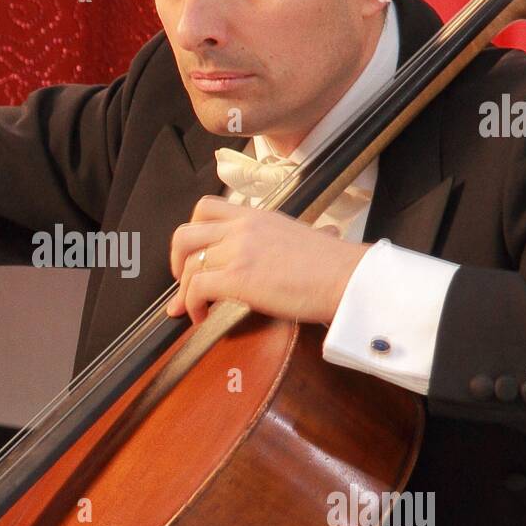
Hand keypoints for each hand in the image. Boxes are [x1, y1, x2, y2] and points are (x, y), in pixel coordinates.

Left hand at [167, 195, 370, 326]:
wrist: (350, 278)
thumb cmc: (336, 266)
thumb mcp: (305, 236)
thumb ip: (288, 238)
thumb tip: (309, 241)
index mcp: (257, 216)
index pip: (205, 208)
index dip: (191, 234)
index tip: (193, 255)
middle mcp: (243, 227)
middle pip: (185, 234)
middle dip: (176, 262)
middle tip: (183, 283)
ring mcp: (239, 251)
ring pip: (188, 265)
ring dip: (184, 291)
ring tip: (194, 308)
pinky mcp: (239, 277)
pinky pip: (197, 289)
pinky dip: (192, 305)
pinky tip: (202, 317)